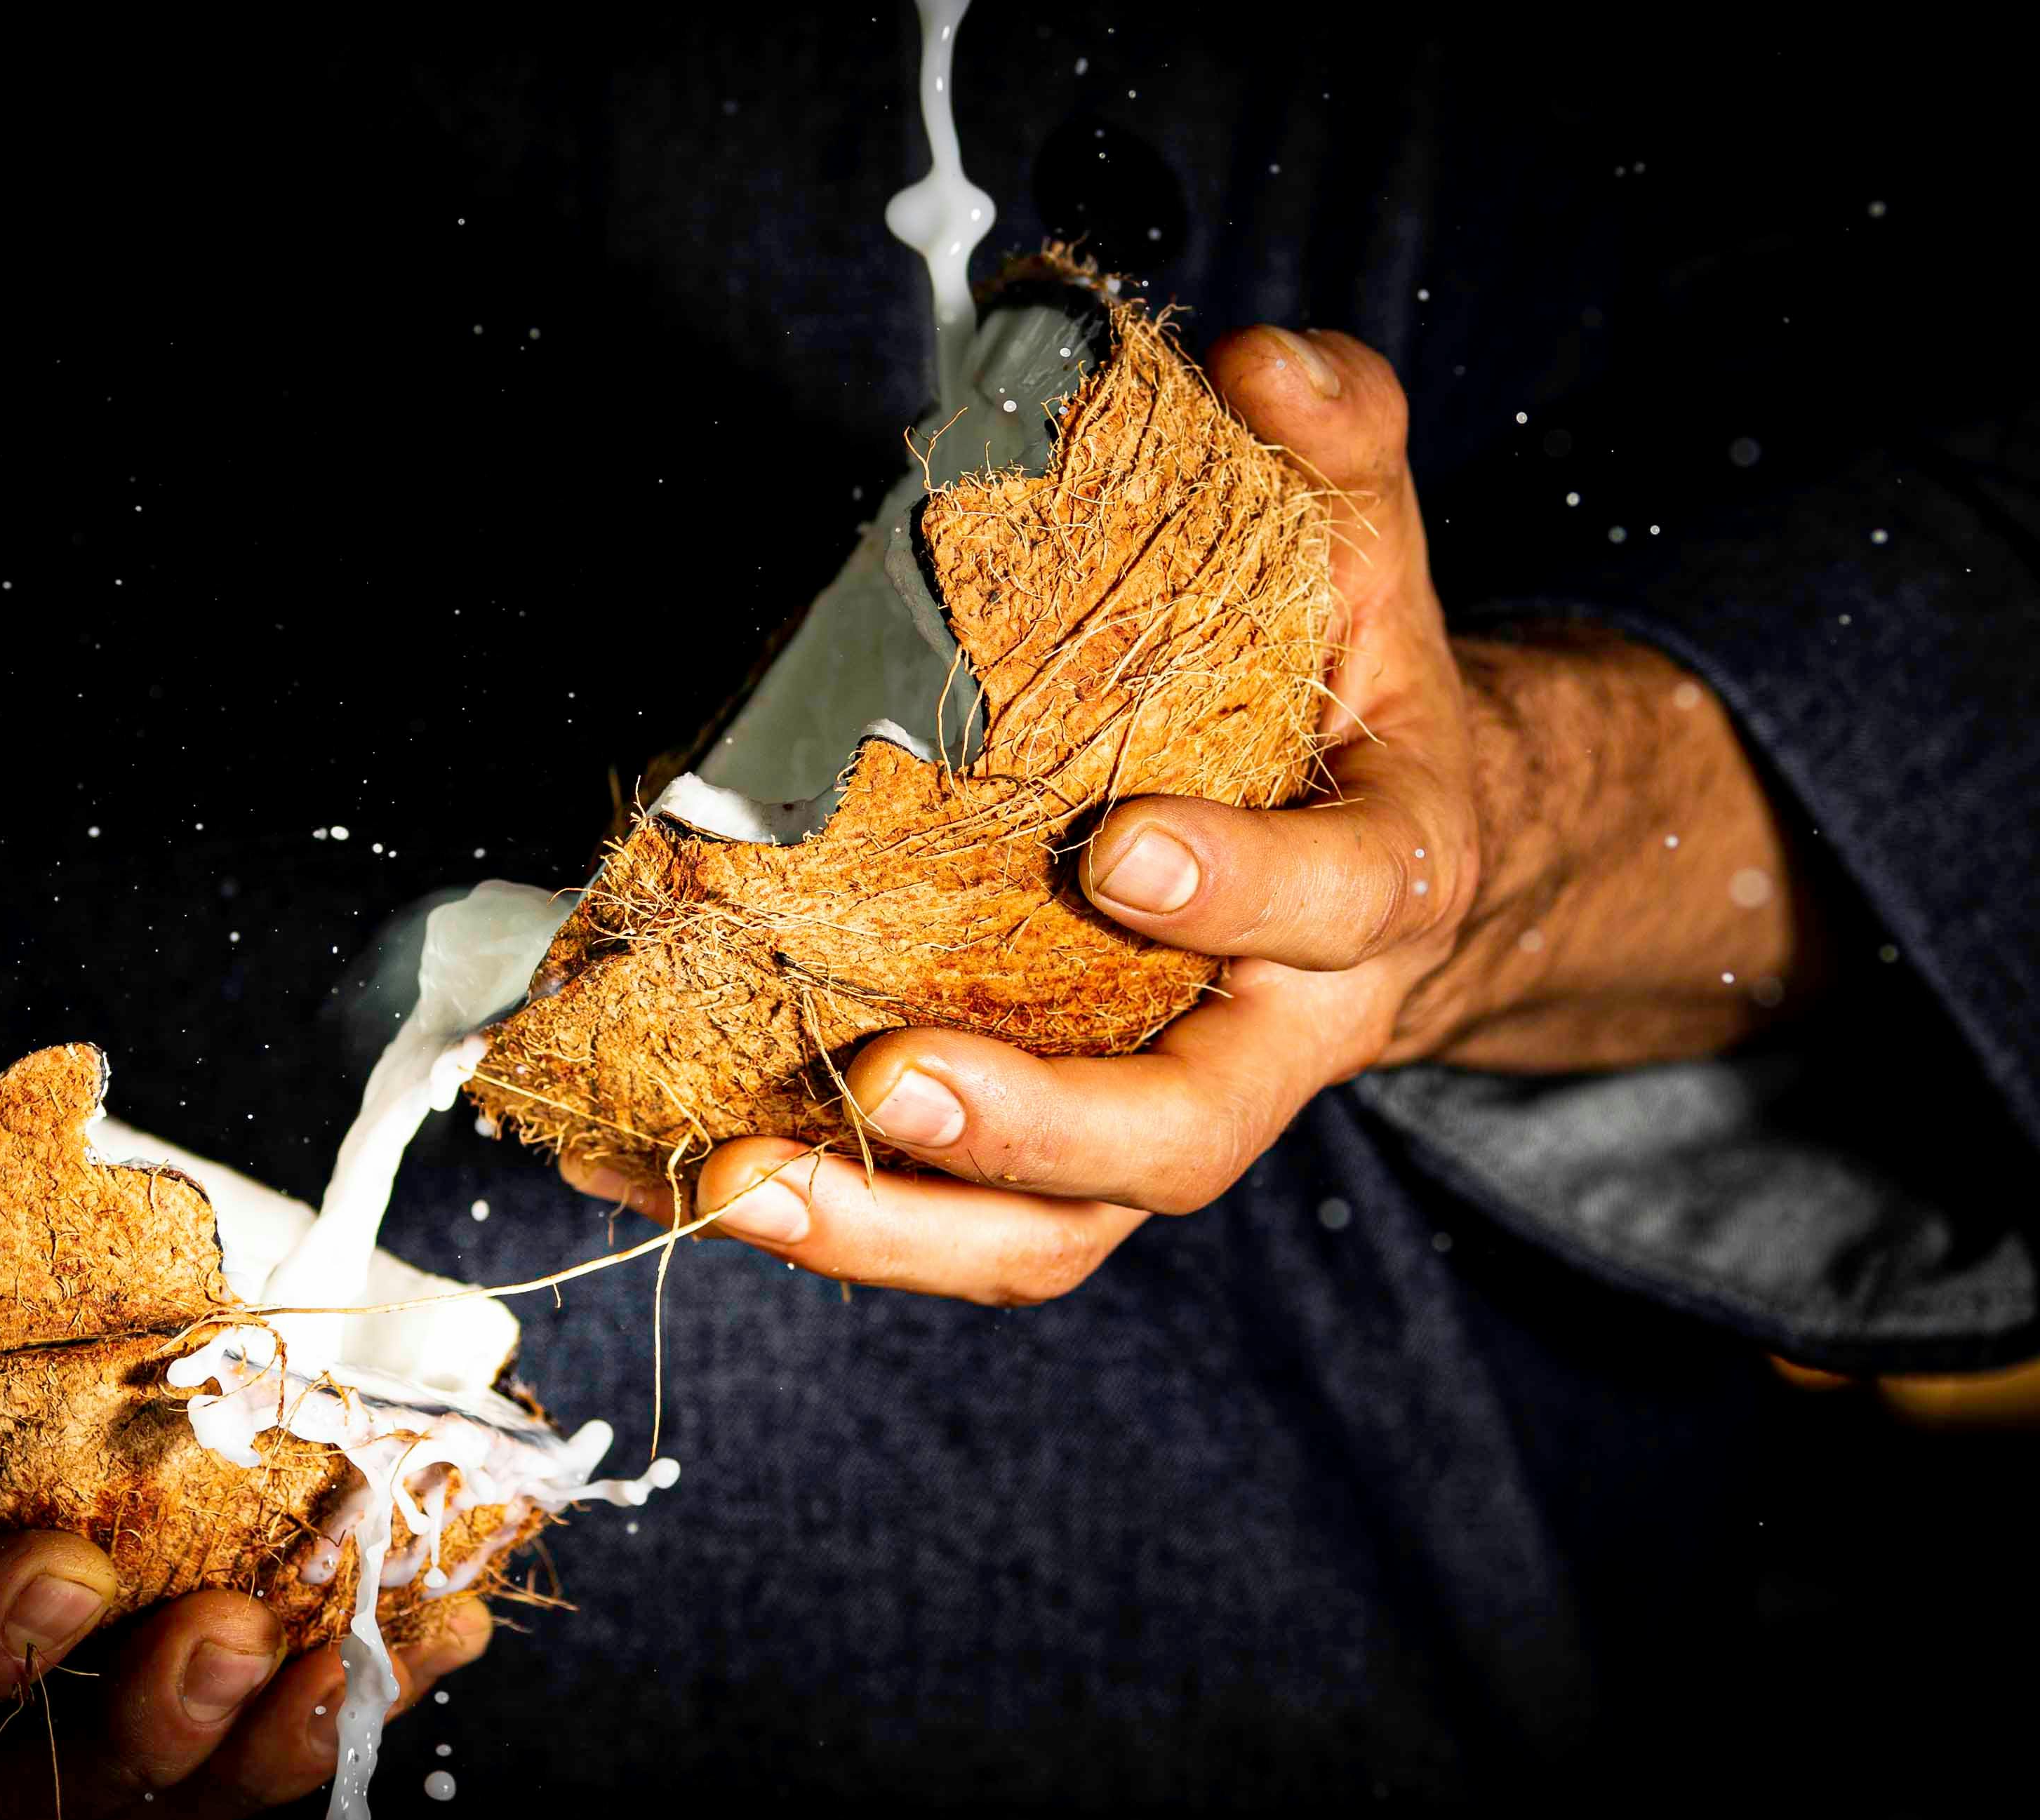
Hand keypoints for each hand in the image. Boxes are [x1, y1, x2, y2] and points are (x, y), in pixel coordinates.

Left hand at [565, 326, 1832, 1303]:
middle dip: (1037, 1128)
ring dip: (888, 1225)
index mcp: (1375, 885)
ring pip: (1050, 1231)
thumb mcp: (1367, 552)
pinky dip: (811, 1208)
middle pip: (1180, 1139)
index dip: (1246, 890)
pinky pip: (944, 1220)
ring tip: (732, 1179)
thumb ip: (1334, 445)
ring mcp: (1152, 1114)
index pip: (1340, 901)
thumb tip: (1258, 368)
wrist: (1382, 859)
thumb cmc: (1349, 702)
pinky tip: (656, 1162)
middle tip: (898, 1081)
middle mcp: (1273, 1035)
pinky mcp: (1051, 1154)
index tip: (1125, 851)